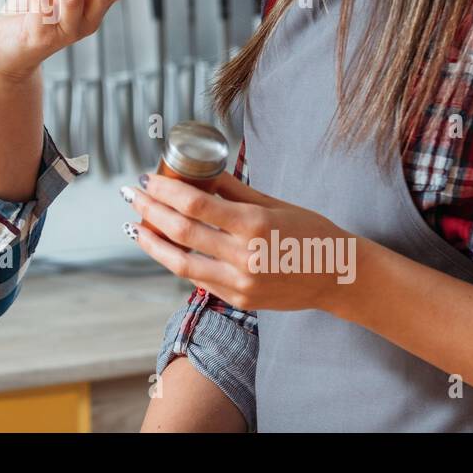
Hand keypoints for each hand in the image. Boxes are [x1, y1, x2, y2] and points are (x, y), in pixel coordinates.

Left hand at [123, 170, 359, 313]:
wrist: (340, 277)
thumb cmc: (311, 234)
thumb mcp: (275, 203)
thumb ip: (234, 190)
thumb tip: (200, 171)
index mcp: (254, 225)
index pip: (195, 204)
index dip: (165, 190)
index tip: (147, 178)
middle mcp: (244, 256)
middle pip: (181, 231)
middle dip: (150, 211)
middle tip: (132, 195)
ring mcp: (240, 283)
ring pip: (181, 263)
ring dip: (153, 243)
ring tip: (136, 226)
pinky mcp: (239, 300)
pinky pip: (198, 279)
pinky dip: (177, 261)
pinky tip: (165, 247)